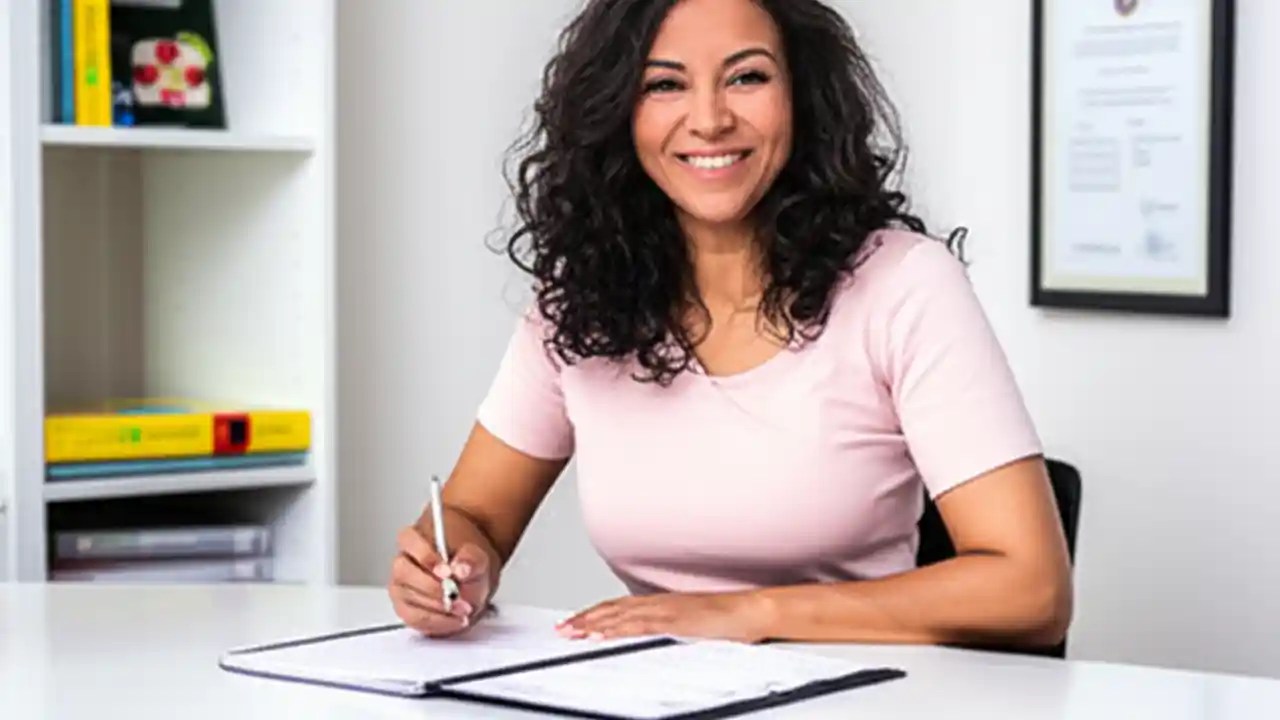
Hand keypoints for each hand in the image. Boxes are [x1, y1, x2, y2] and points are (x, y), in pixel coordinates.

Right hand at [388, 525, 492, 636]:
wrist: (471, 577)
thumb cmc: (467, 560)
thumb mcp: (478, 555)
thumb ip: (471, 559)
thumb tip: (460, 569)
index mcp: (413, 539)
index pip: (410, 542)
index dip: (426, 557)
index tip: (448, 572)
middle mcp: (401, 562)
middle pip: (405, 574)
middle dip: (434, 589)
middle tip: (459, 596)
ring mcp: (400, 587)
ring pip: (409, 599)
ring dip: (438, 608)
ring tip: (464, 609)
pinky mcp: (406, 609)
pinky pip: (415, 619)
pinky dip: (437, 623)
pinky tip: (455, 620)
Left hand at [556, 591, 772, 643]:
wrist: (751, 610)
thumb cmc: (730, 619)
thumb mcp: (695, 624)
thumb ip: (675, 628)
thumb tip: (664, 636)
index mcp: (663, 603)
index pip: (621, 607)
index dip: (596, 614)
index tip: (577, 622)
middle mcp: (659, 603)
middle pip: (613, 609)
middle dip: (585, 618)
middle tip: (562, 629)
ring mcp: (665, 610)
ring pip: (619, 615)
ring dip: (592, 623)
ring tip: (571, 632)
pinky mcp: (673, 621)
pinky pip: (638, 625)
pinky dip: (616, 629)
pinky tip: (601, 635)